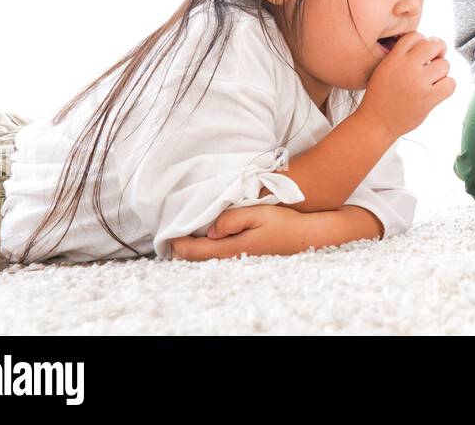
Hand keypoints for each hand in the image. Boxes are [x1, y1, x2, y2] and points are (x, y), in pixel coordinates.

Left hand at [169, 205, 312, 261]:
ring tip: (184, 237)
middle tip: (171, 234)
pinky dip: (206, 249)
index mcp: (230, 248)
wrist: (307, 237)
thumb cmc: (284, 223)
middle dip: (181, 248)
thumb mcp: (258, 213)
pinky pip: (218, 257)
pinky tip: (208, 240)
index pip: (193, 250)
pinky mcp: (246, 258)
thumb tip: (210, 228)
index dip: (177, 243)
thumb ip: (232, 219)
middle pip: (196, 259)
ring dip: (193, 250)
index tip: (167, 232)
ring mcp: (239, 260)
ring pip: (206, 259)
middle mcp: (231, 259)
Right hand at [361, 32, 455, 138]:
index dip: (423, 43)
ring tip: (432, 81)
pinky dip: (447, 86)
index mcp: (394, 57)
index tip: (422, 55)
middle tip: (435, 63)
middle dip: (438, 52)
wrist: (376, 122)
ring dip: (442, 73)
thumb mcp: (385, 68)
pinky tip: (438, 91)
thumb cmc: (382, 95)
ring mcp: (418, 82)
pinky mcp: (428, 98)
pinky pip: (450, 83)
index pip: (416, 36)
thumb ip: (403, 56)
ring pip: (445, 65)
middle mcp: (406, 66)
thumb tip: (433, 43)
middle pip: (435, 45)